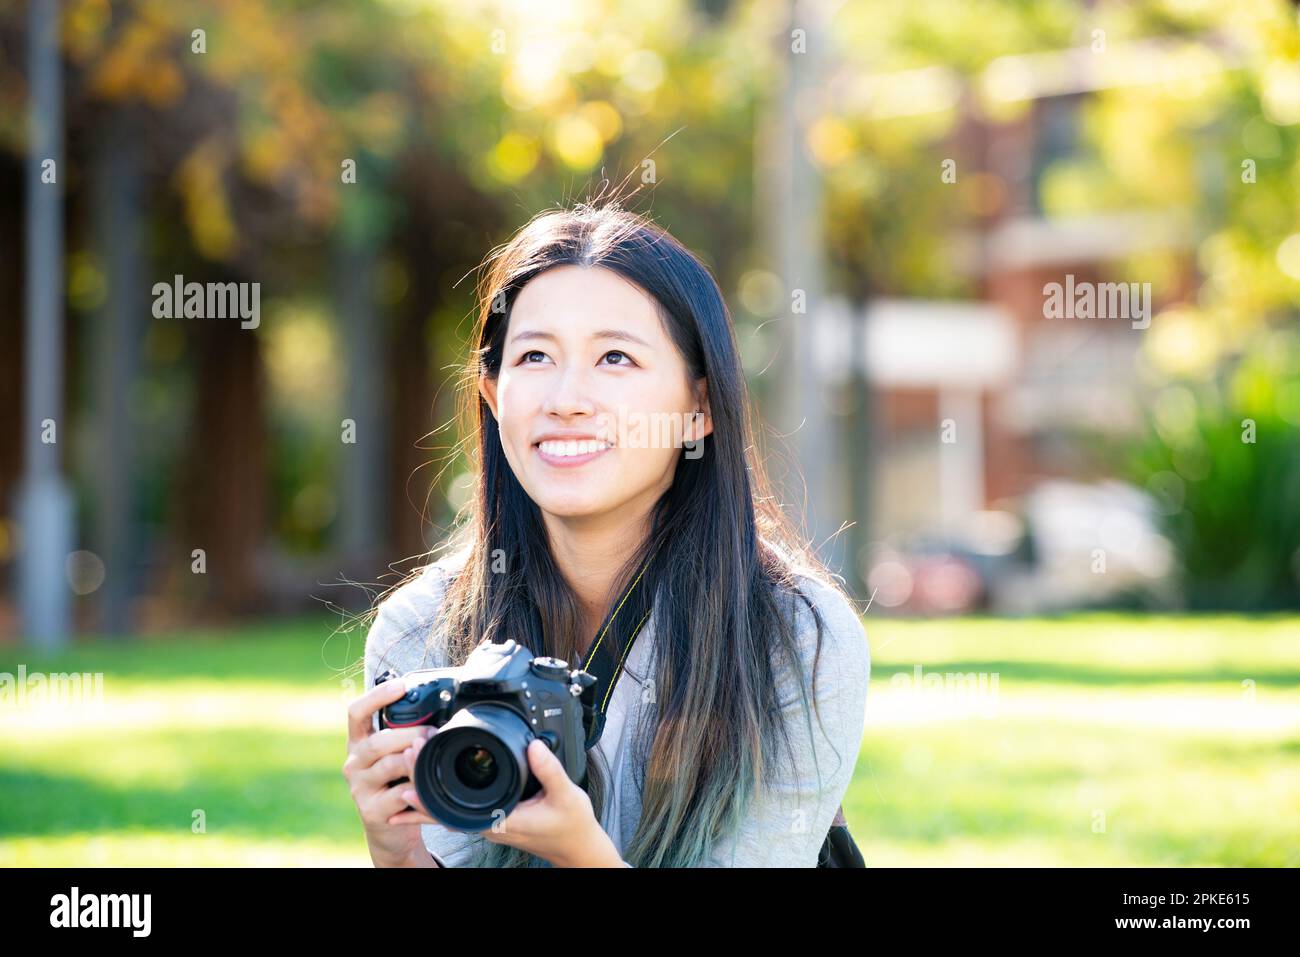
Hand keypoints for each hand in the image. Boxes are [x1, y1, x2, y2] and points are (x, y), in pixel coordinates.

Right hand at [343, 676, 439, 866]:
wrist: (390, 830)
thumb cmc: (398, 783)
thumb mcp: (396, 755)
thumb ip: (404, 734)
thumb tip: (438, 708)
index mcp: (359, 742)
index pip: (356, 713)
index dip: (377, 697)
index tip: (401, 685)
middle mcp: (354, 763)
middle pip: (377, 741)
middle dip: (409, 734)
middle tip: (433, 732)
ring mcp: (359, 788)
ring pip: (389, 766)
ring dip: (415, 759)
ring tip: (433, 756)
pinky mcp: (370, 810)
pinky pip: (398, 795)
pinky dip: (416, 787)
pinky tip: (426, 785)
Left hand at [401, 736, 621, 866]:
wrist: (576, 847)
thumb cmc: (571, 826)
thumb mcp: (565, 795)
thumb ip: (549, 770)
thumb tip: (533, 745)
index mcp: (499, 819)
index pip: (452, 807)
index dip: (428, 788)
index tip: (415, 762)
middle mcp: (487, 824)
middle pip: (441, 805)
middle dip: (420, 779)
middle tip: (405, 750)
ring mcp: (487, 823)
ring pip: (446, 806)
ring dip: (428, 785)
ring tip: (411, 760)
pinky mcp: (491, 818)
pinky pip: (457, 807)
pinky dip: (441, 793)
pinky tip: (430, 783)